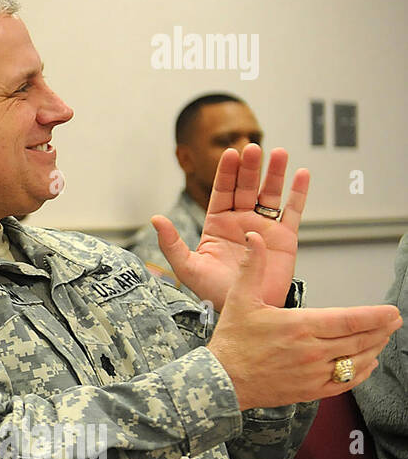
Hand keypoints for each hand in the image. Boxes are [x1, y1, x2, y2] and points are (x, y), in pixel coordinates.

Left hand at [153, 145, 307, 308]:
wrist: (245, 311)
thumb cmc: (215, 291)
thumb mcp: (188, 267)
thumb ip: (172, 243)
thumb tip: (156, 219)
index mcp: (218, 223)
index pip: (222, 191)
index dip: (226, 172)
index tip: (230, 154)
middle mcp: (242, 221)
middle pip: (246, 187)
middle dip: (249, 167)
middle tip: (252, 148)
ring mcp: (264, 227)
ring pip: (270, 194)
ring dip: (275, 173)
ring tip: (280, 152)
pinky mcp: (285, 238)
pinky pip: (293, 211)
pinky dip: (298, 193)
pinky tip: (301, 173)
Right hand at [207, 233, 401, 409]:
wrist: (223, 380)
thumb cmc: (232, 340)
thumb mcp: (240, 299)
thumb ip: (254, 267)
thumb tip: (255, 239)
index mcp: (300, 325)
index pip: (350, 319)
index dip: (376, 316)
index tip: (392, 312)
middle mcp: (312, 350)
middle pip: (360, 339)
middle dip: (382, 329)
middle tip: (394, 321)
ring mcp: (314, 372)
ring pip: (357, 360)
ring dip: (375, 348)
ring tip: (383, 338)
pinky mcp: (312, 390)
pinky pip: (347, 382)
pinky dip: (362, 372)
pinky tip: (367, 363)